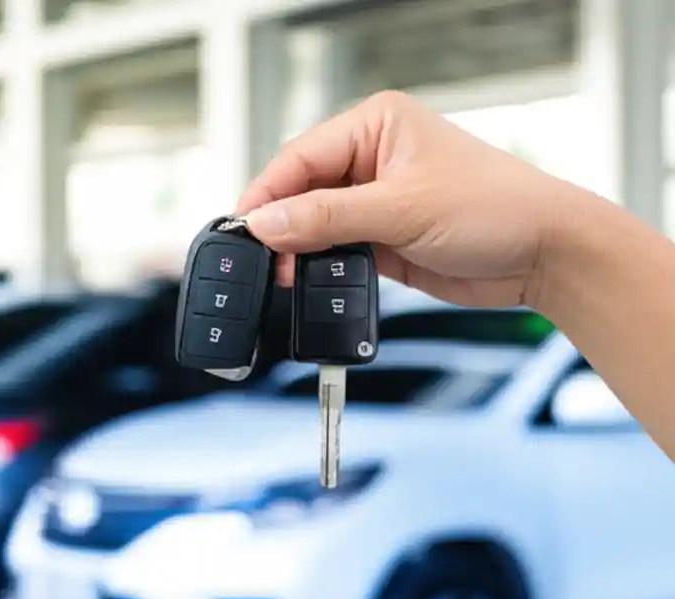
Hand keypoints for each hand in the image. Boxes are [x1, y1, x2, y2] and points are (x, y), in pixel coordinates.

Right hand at [235, 91, 582, 310]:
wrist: (546, 256)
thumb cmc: (497, 208)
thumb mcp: (401, 210)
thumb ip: (326, 218)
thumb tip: (265, 223)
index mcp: (375, 125)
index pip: (300, 156)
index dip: (267, 193)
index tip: (243, 228)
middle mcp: (372, 158)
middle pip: (300, 191)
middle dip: (279, 225)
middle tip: (260, 259)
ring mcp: (375, 200)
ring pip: (313, 224)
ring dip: (297, 250)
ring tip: (283, 276)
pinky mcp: (382, 237)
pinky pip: (333, 250)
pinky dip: (318, 267)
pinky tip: (308, 281)